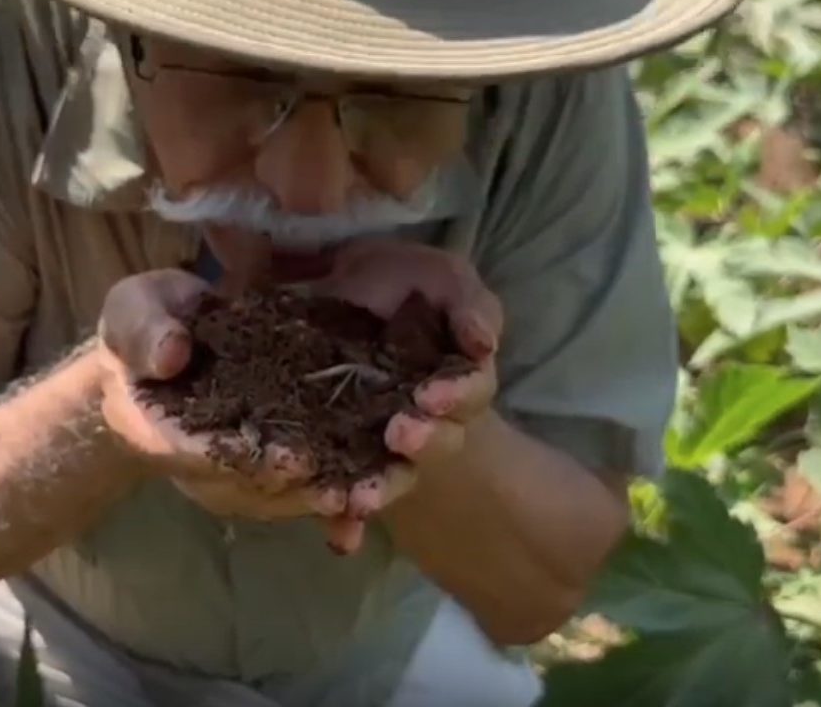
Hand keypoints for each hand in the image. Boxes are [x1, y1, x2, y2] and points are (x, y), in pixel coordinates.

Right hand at [94, 269, 348, 521]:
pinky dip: (329, 502)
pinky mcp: (262, 467)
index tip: (295, 459)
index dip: (251, 459)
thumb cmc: (147, 325)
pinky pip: (297, 490)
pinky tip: (365, 508)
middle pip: (253, 488)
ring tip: (367, 497)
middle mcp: (198, 466)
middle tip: (349, 490)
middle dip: (302, 491)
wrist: (159, 351)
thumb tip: (170, 354)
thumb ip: (145, 330)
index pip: (205, 453)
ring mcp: (233, 473)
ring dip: (323, 499)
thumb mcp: (134, 310)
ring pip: (280, 497)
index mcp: (161, 430)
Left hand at [306, 239, 503, 550]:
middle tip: (401, 436)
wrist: (341, 285)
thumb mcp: (445, 281)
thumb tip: (483, 343)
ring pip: (389, 475)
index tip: (432, 397)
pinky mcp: (337, 454)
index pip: (466, 395)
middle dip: (423, 445)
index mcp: (453, 381)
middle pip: (433, 443)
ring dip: (380, 492)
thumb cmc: (405, 283)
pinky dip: (343, 521)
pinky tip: (340, 539)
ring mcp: (379, 441)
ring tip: (359, 501)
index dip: (455, 398)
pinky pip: (342, 491)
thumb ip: (471, 307)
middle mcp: (422, 418)